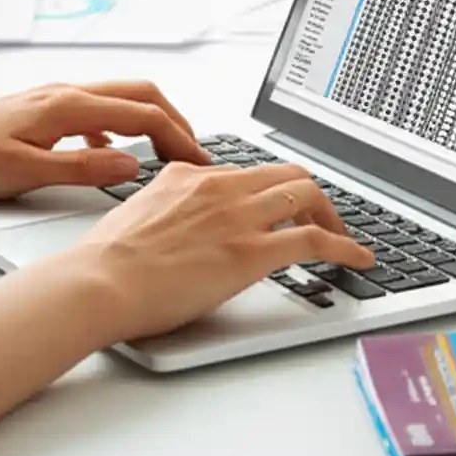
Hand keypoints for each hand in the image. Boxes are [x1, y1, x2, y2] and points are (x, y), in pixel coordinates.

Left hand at [0, 81, 208, 198]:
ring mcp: (55, 97)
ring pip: (121, 98)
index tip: (199, 163)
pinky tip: (112, 154)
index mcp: (68, 106)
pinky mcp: (44, 108)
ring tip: (166, 151)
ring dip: (151, 120)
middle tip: (194, 152)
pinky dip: (121, 126)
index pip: (144, 115)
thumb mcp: (27, 174)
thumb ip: (85, 170)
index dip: (179, 139)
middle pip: (142, 94)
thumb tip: (134, 166)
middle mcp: (66, 93)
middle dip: (176, 120)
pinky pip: (97, 108)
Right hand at [75, 162, 373, 341]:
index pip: (247, 172)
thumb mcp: (137, 213)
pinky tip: (358, 258)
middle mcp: (221, 187)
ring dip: (332, 217)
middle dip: (311, 194)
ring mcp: (240, 217)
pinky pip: (315, 239)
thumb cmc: (106, 263)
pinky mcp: (253, 251)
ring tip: (343, 239)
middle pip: (287, 173)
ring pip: (307, 195)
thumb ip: (167, 206)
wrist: (97, 283)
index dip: (271, 190)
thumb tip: (175, 218)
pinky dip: (345, 247)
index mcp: (190, 176)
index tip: (279, 205)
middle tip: (320, 218)